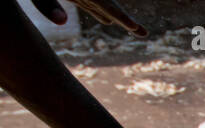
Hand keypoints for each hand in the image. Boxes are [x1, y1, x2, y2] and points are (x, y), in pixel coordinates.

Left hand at [31, 0, 145, 36]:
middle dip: (125, 19)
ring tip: (133, 29)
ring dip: (116, 17)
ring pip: (100, 5)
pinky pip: (89, 3)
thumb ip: (47, 4)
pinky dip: (99, 12)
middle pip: (108, 4)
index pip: (105, 3)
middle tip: (144, 34)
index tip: (135, 28)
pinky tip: (106, 20)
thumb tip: (62, 23)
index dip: (121, 17)